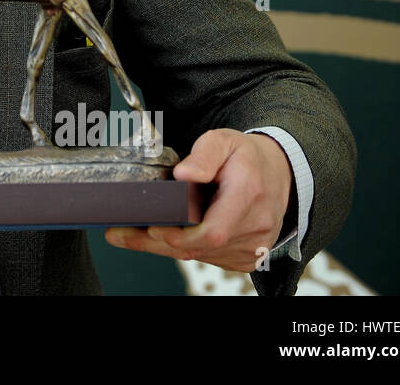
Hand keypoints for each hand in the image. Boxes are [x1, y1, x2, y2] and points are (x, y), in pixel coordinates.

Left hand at [104, 129, 292, 272]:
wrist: (279, 173)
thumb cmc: (247, 157)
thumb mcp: (224, 141)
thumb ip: (204, 155)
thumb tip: (183, 173)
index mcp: (249, 196)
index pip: (213, 231)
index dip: (179, 235)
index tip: (151, 228)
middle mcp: (254, 227)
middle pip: (200, 247)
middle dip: (157, 242)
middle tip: (120, 233)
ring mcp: (252, 246)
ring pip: (200, 255)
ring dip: (163, 247)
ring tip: (127, 235)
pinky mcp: (246, 256)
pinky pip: (208, 258)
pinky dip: (183, 249)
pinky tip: (157, 239)